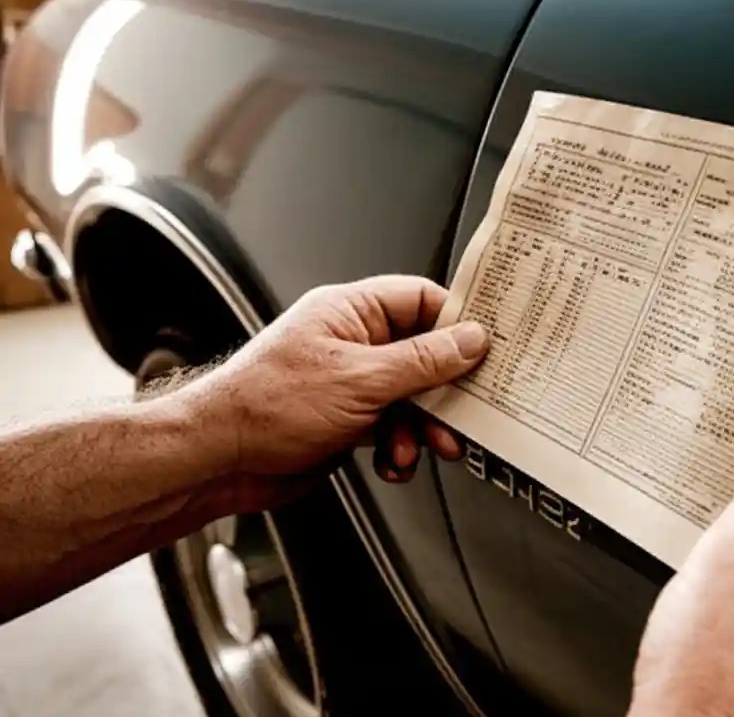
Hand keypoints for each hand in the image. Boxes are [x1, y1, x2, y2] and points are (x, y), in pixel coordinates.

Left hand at [177, 275, 487, 511]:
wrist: (219, 459)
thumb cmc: (267, 405)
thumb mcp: (362, 379)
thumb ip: (423, 361)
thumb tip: (470, 339)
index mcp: (351, 311)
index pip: (421, 300)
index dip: (457, 323)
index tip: (486, 348)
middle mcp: (352, 342)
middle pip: (424, 355)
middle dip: (443, 391)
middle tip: (462, 413)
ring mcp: (350, 382)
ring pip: (412, 398)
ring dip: (423, 427)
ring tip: (422, 447)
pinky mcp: (347, 419)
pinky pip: (393, 427)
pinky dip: (400, 448)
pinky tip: (392, 462)